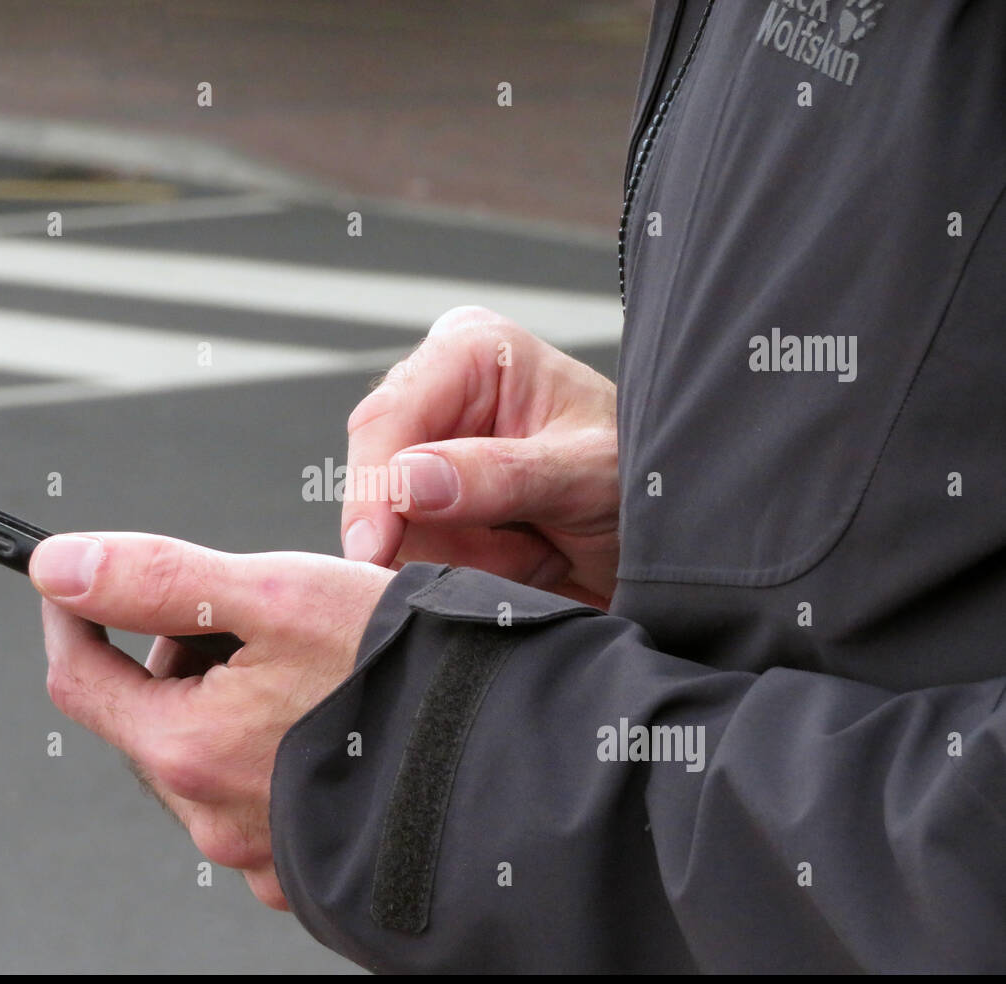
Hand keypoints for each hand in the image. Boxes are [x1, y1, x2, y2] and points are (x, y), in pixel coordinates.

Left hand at [30, 532, 393, 909]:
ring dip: (227, 703)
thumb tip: (59, 566)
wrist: (513, 760)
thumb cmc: (408, 676)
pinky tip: (330, 721)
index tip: (79, 587)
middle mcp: (215, 817)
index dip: (73, 620)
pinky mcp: (307, 865)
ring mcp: (262, 853)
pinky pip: (256, 797)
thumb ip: (157, 577)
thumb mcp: (277, 596)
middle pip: (149, 718)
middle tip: (246, 619)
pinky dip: (270, 751)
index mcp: (191, 748)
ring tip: (306, 668)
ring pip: (205, 757)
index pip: (82, 681)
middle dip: (176, 658)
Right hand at [341, 306, 618, 607]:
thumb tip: (405, 480)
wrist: (667, 536)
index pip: (386, 418)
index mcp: (471, 353)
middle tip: (525, 551)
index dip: (373, 488)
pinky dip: (465, 573)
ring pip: (392, 527)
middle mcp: (440, 395)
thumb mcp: (586, 475)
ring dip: (464, 559)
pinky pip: (411, 555)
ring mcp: (431, 455)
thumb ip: (498, 477)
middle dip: (442, 531)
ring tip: (538, 550)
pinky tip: (521, 561)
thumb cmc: (642, 479)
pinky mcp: (432, 509)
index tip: (373, 549)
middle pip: (376, 476)